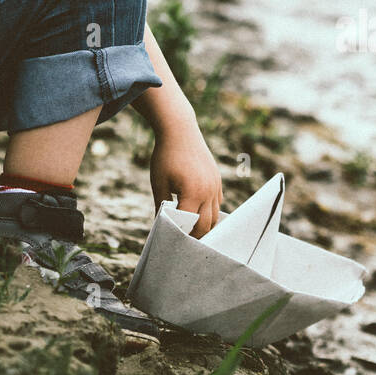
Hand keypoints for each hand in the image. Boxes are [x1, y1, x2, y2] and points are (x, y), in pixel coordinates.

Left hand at [149, 117, 223, 238]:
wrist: (179, 130)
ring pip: (215, 215)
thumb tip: (161, 226)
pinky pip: (217, 202)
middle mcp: (208, 191)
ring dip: (205, 225)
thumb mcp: (159, 183)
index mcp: (192, 193)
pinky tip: (199, 214)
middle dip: (196, 236)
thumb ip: (161, 206)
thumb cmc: (165, 156)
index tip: (175, 244)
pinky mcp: (217, 179)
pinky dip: (209, 211)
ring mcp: (215, 185)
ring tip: (193, 233)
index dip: (182, 235)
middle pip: (206, 225)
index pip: (190, 225)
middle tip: (185, 244)